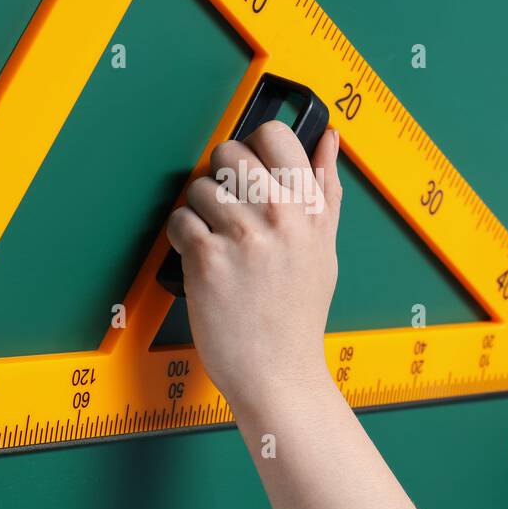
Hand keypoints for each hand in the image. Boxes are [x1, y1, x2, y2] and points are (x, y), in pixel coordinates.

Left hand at [165, 120, 342, 406]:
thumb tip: (328, 137)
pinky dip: (182, 239)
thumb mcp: (324, 246)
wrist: (278, 373)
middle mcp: (279, 215)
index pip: (274, 135)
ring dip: (199, 212)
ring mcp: (243, 235)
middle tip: (228, 212)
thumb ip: (325, 188)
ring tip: (218, 244)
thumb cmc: (298, 313)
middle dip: (219, 178)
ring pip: (198, 186)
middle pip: (227, 152)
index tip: (249, 170)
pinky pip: (179, 220)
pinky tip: (202, 262)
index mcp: (309, 207)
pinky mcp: (207, 259)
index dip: (253, 147)